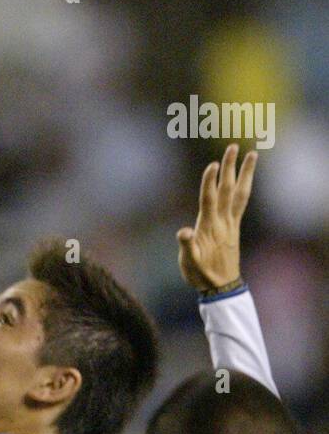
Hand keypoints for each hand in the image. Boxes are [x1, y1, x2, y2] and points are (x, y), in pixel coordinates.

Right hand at [177, 143, 256, 292]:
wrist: (221, 287)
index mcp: (209, 227)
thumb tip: (183, 232)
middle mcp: (223, 221)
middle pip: (227, 189)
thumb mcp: (189, 262)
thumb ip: (187, 246)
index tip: (213, 164)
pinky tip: (244, 178)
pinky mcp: (234, 227)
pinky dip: (244, 186)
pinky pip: (241, 201)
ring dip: (244, 173)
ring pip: (239, 193)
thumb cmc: (201, 274)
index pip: (209, 199)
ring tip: (251, 154)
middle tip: (233, 147)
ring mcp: (230, 223)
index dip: (210, 182)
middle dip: (230, 168)